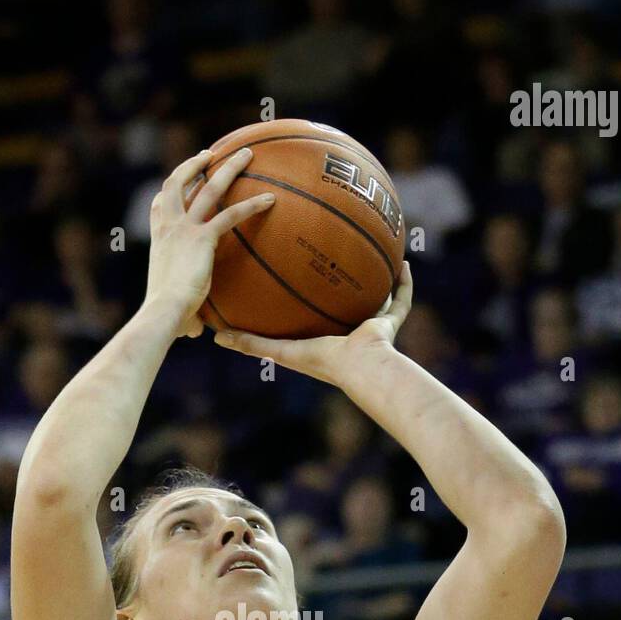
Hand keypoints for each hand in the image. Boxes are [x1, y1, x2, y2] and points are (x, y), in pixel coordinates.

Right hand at [143, 146, 275, 338]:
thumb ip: (187, 315)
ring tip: (247, 153)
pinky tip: (271, 200)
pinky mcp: (203, 237)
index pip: (160, 203)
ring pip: (207, 187)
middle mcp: (169, 226)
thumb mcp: (175, 306)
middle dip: (194, 163)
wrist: (164, 313)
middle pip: (178, 182)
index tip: (182, 176)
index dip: (170, 188)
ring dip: (228, 167)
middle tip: (210, 153)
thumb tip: (193, 332)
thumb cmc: (167, 318)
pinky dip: (252, 205)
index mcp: (159, 239)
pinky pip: (232, 215)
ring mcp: (185, 228)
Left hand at [212, 261, 413, 385]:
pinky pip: (401, 299)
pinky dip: (404, 283)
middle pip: (346, 304)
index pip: (312, 317)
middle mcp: (349, 332)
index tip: (296, 276)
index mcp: (323, 339)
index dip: (305, 301)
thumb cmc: (320, 361)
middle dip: (343, 285)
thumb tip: (216, 337)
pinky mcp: (391, 323)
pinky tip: (403, 261)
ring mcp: (373, 328)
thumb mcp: (279, 350)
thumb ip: (250, 343)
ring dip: (377, 279)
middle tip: (335, 254)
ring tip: (375, 251)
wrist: (360, 368)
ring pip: (378, 299)